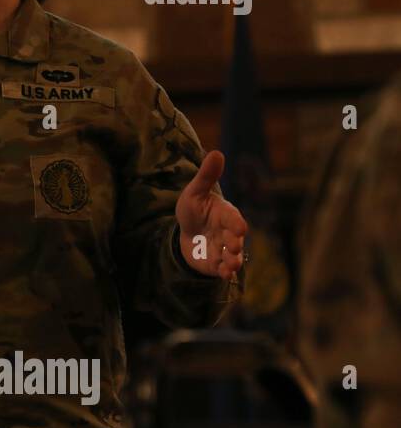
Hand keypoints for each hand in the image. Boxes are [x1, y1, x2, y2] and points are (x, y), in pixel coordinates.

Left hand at [176, 150, 248, 280]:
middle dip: (235, 242)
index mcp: (226, 214)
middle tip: (234, 246)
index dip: (236, 223)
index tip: (239, 227)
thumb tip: (216, 153)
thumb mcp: (195, 192)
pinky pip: (223, 269)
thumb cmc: (194, 209)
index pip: (234, 218)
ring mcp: (224, 249)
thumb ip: (206, 176)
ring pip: (232, 256)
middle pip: (235, 239)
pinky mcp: (217, 263)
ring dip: (233, 261)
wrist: (187, 232)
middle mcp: (229, 233)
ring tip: (231, 264)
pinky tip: (224, 274)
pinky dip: (224, 272)